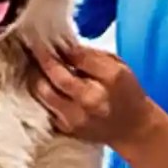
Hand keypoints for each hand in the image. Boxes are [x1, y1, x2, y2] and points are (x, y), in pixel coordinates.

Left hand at [26, 42, 159, 148]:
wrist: (133, 128)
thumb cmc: (126, 92)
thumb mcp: (118, 65)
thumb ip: (91, 55)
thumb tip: (62, 46)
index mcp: (110, 78)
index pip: (76, 56)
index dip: (58, 46)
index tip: (45, 38)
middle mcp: (92, 100)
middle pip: (56, 76)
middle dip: (42, 60)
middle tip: (34, 49)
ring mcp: (77, 118)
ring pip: (44, 93)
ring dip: (37, 77)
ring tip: (35, 66)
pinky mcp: (67, 129)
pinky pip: (45, 107)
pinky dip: (41, 94)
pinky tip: (44, 85)